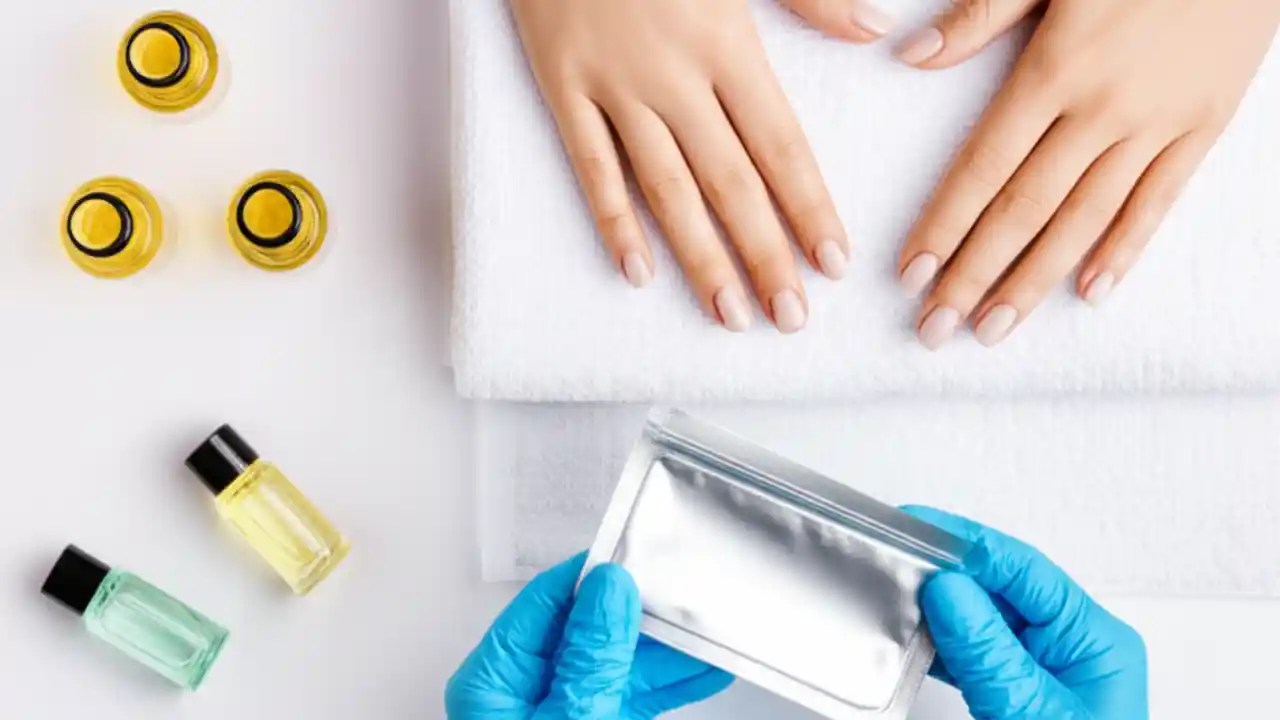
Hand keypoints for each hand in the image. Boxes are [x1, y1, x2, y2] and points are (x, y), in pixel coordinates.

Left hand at [445, 554, 732, 718]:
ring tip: (710, 626)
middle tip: (688, 588)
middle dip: (642, 612)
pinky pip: (627, 700)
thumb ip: (591, 656)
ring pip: (614, 666)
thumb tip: (607, 589)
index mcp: (495, 682)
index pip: (546, 602)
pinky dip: (666, 686)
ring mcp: (555, 717)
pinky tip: (703, 671)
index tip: (641, 550)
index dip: (595, 572)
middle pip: (585, 630)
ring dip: (664, 649)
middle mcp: (520, 696)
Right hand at [511, 0, 850, 333]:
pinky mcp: (563, 89)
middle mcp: (675, 76)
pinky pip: (591, 166)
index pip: (781, 144)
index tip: (833, 263)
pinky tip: (638, 272)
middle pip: (730, 183)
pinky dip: (612, 221)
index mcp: (728, 43)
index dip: (810, 208)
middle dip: (766, 255)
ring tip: (730, 313)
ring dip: (700, 257)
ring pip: (666, 189)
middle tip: (792, 318)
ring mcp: (615, 87)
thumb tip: (876, 31)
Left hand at [893, 0, 1279, 348]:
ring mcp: (1158, 122)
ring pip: (1086, 218)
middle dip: (974, 275)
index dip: (944, 226)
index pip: (983, 167)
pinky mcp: (1206, 124)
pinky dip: (1125, 248)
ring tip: (994, 328)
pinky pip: (1160, 200)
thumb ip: (982, 15)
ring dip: (1035, 279)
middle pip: (1025, 208)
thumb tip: (913, 57)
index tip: (911, 275)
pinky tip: (1090, 291)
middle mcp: (1102, 108)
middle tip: (936, 330)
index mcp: (1053, 69)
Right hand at [903, 506, 1147, 719]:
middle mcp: (1071, 649)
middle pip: (1001, 587)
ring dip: (939, 607)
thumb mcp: (1029, 714)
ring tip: (895, 589)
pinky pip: (973, 654)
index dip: (968, 543)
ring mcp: (1043, 673)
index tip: (919, 527)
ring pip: (982, 619)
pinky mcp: (1016, 697)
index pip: (1023, 570)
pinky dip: (939, 644)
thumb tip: (950, 587)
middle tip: (895, 553)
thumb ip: (987, 650)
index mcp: (1093, 641)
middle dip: (947, 569)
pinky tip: (910, 637)